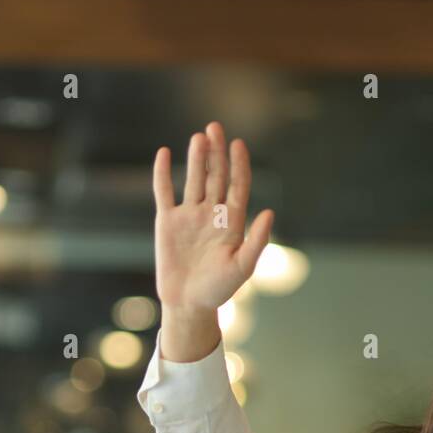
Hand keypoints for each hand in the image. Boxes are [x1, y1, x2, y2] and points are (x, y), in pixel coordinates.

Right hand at [152, 122, 273, 352]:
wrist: (188, 304)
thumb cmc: (218, 289)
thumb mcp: (242, 268)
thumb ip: (256, 241)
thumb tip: (269, 212)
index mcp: (232, 222)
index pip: (237, 185)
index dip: (239, 165)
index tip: (238, 145)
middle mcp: (211, 213)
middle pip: (215, 176)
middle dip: (216, 153)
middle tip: (215, 128)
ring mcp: (189, 216)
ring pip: (192, 180)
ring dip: (195, 159)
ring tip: (199, 137)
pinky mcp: (167, 222)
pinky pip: (164, 193)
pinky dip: (162, 174)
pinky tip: (163, 153)